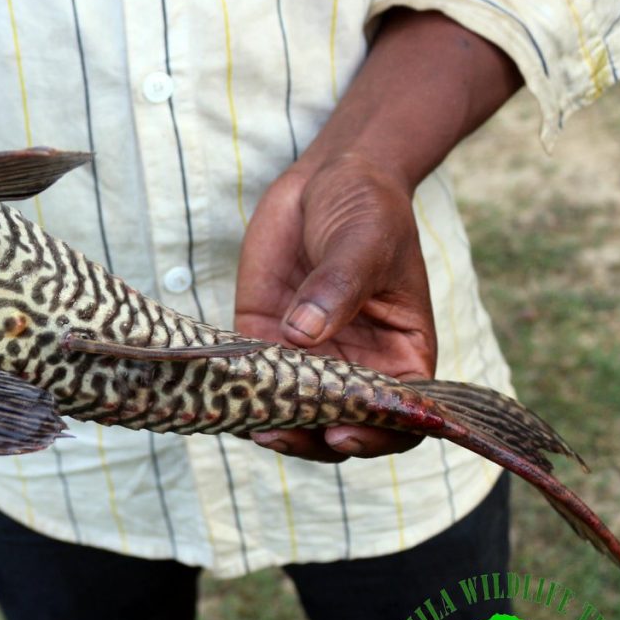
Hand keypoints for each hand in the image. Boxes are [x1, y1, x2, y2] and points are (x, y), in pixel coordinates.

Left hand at [233, 152, 435, 461]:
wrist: (327, 179)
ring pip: (293, 415)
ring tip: (249, 424)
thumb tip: (304, 334)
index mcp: (401, 355)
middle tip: (279, 435)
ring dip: (271, 426)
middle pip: (341, 427)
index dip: (377, 436)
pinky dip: (236, 396)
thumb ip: (339, 285)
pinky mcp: (263, 340)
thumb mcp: (364, 240)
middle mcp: (357, 367)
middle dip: (312, 441)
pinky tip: (218, 399)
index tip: (344, 433)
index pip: (401, 417)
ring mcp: (309, 359)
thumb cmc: (368, 208)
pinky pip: (252, 382)